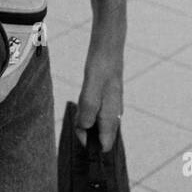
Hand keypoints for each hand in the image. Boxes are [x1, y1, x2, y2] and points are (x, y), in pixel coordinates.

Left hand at [74, 31, 123, 153]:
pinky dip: (89, 113)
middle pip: (101, 135)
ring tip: (80, 115)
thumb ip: (88, 110)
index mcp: (111, 114)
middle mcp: (114, 113)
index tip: (78, 138)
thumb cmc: (100, 65)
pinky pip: (98, 113)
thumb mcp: (91, 88)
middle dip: (87, 134)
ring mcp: (112, 105)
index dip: (90, 146)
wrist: (108, 46)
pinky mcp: (108, 97)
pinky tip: (83, 105)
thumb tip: (85, 129)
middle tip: (77, 124)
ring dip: (87, 123)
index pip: (105, 144)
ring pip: (99, 124)